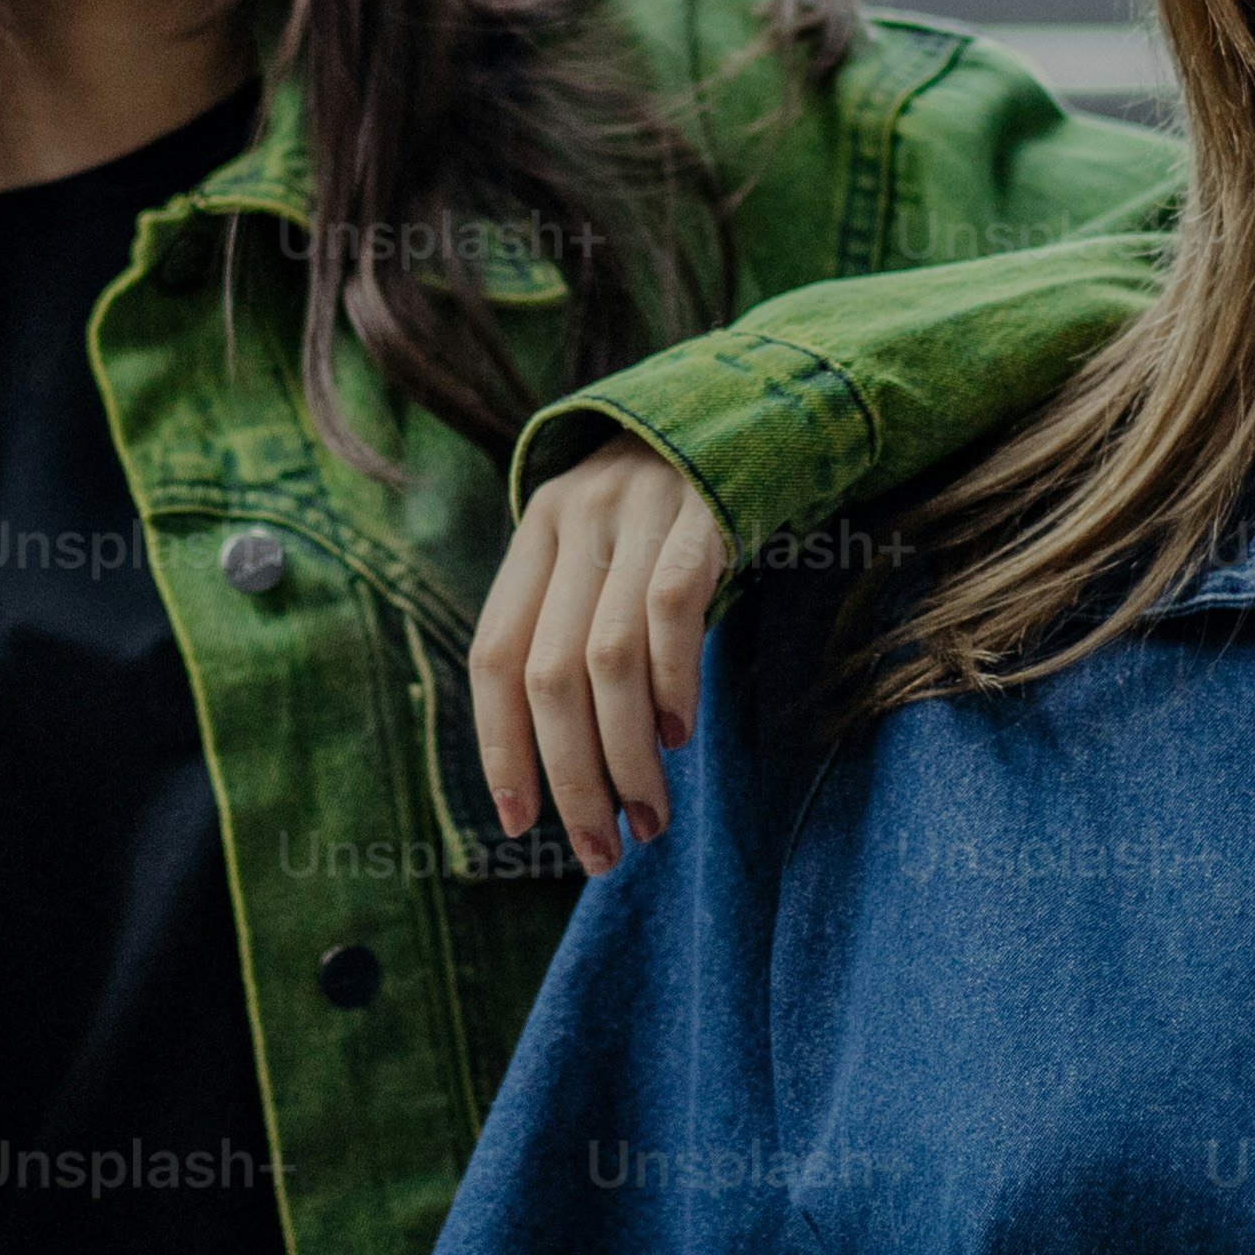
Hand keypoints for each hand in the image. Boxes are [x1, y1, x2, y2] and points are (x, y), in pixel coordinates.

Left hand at [471, 442, 727, 876]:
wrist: (761, 405)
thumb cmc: (678, 510)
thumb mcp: (610, 547)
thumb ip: (578, 622)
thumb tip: (566, 764)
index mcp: (539, 532)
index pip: (494, 655)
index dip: (502, 747)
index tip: (521, 824)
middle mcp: (577, 517)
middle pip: (549, 674)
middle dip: (570, 777)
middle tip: (601, 849)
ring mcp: (640, 513)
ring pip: (609, 660)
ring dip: (625, 758)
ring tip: (648, 818)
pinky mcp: (705, 516)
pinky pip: (673, 615)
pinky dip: (672, 687)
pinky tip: (679, 738)